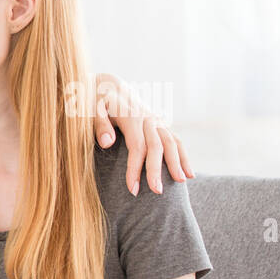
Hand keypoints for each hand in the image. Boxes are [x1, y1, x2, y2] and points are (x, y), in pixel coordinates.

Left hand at [93, 73, 193, 194]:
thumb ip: (98, 125)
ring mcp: (156, 121)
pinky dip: (183, 156)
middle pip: (157, 146)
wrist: (109, 87)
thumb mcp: (90, 109)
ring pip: (171, 142)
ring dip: (177, 163)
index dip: (136, 168)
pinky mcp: (160, 125)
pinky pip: (175, 140)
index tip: (132, 189)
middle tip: (157, 192)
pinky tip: (189, 173)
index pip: (137, 146)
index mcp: (130, 116)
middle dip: (157, 170)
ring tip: (180, 183)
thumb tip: (107, 143)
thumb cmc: (95, 102)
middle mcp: (147, 118)